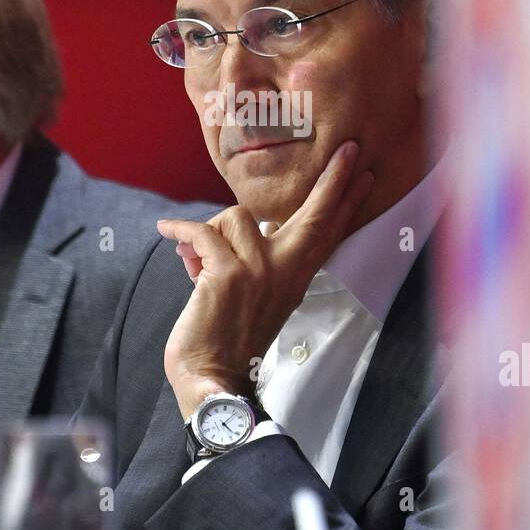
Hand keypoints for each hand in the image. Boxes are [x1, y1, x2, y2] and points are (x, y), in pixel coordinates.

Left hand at [156, 140, 373, 421]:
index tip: (363, 176)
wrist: (211, 379)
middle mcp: (283, 272)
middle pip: (315, 216)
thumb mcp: (256, 299)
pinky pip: (201, 231)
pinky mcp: (227, 273)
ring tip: (196, 261)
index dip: (345, 203)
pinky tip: (166, 231)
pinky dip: (179, 231)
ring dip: (209, 234)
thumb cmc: (226, 341)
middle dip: (332, 181)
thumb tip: (234, 229)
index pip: (326, 234)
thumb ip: (257, 263)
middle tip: (348, 149)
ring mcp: (258, 271)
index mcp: (294, 279)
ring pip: (235, 217)